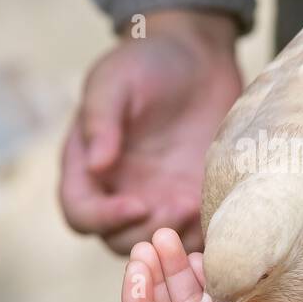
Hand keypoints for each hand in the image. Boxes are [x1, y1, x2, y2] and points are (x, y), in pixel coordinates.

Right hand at [60, 10, 241, 253]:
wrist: (198, 57)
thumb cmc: (148, 61)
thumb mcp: (117, 79)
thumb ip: (102, 118)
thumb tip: (96, 165)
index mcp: (87, 166)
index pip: (81, 212)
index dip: (103, 219)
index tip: (137, 205)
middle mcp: (119, 190)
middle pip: (117, 239)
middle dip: (145, 233)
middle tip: (178, 208)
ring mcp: (157, 199)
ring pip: (157, 244)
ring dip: (176, 238)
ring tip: (198, 208)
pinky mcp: (192, 200)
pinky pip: (194, 235)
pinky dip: (204, 235)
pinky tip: (221, 214)